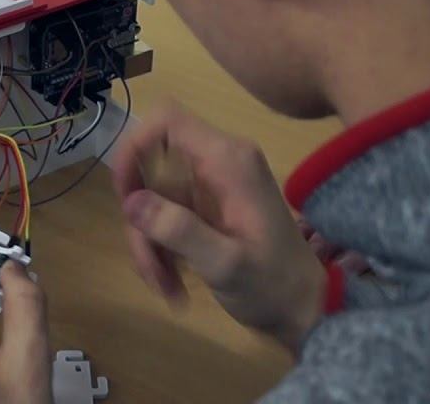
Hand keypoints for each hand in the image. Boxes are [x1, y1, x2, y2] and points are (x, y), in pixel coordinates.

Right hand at [112, 104, 326, 352]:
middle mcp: (217, 162)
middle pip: (151, 169)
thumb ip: (180, 230)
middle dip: (141, 219)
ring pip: (153, 198)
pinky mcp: (206, 206)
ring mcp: (210, 184)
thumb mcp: (226, 264)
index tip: (125, 196)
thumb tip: (131, 202)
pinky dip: (160, 247)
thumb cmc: (273, 285)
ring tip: (166, 286)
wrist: (304, 308)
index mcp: (228, 160)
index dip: (134, 147)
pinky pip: (165, 214)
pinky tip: (173, 281)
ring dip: (149, 242)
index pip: (166, 120)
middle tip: (148, 265)